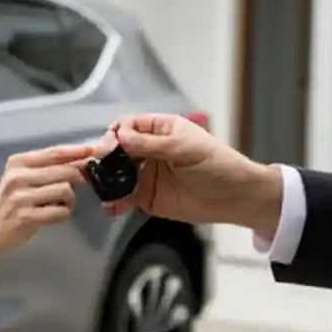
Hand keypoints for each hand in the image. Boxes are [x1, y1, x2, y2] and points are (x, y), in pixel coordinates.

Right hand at [0, 145, 92, 255]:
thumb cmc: (10, 202)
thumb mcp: (24, 178)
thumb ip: (49, 168)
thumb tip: (82, 160)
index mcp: (18, 162)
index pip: (54, 153)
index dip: (76, 151)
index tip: (91, 150)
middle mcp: (18, 177)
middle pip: (65, 171)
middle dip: (76, 181)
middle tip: (71, 189)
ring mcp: (21, 198)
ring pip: (65, 190)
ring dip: (69, 200)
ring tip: (59, 205)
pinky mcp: (26, 217)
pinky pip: (60, 212)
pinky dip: (63, 214)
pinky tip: (53, 215)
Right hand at [93, 114, 282, 235]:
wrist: (235, 197)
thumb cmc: (217, 164)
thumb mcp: (185, 149)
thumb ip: (152, 145)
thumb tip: (121, 137)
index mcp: (160, 130)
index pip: (129, 126)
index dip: (116, 134)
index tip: (108, 145)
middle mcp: (149, 150)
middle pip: (118, 149)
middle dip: (104, 157)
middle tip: (96, 167)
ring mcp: (147, 174)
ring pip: (117, 174)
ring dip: (105, 179)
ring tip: (97, 187)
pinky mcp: (147, 197)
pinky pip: (125, 198)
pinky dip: (115, 202)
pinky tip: (110, 206)